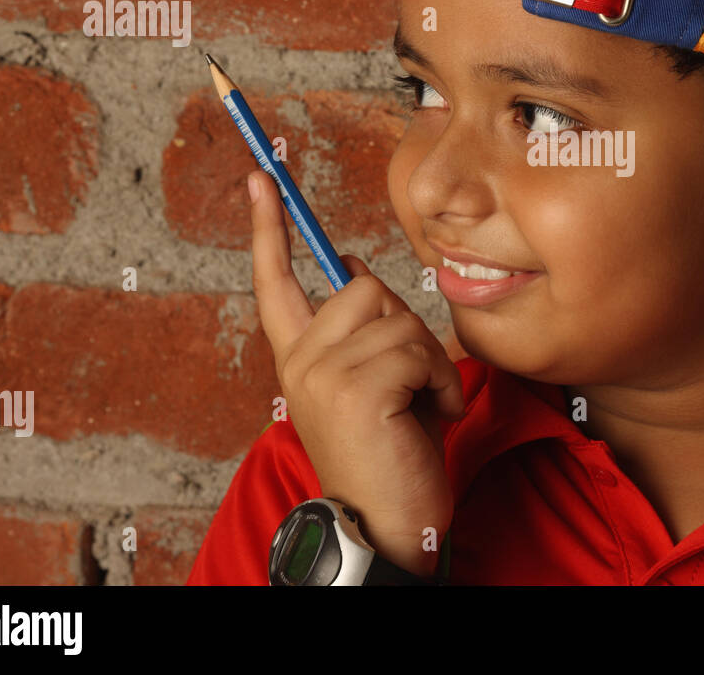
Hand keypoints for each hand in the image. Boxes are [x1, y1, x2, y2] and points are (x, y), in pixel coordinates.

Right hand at [246, 170, 463, 578]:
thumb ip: (363, 332)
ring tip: (423, 406)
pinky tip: (433, 419)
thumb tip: (355, 268)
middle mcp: (299, 360)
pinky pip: (417, 350)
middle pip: (365, 286)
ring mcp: (321, 373)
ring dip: (430, 361)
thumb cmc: (393, 453)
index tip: (262, 177)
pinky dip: (441, 383)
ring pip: (399, 317)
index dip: (270, 227)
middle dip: (408, 327)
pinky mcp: (353, 388)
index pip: (275, 279)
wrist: (390, 526)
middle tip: (415, 383)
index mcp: (298, 357)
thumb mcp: (375, 382)